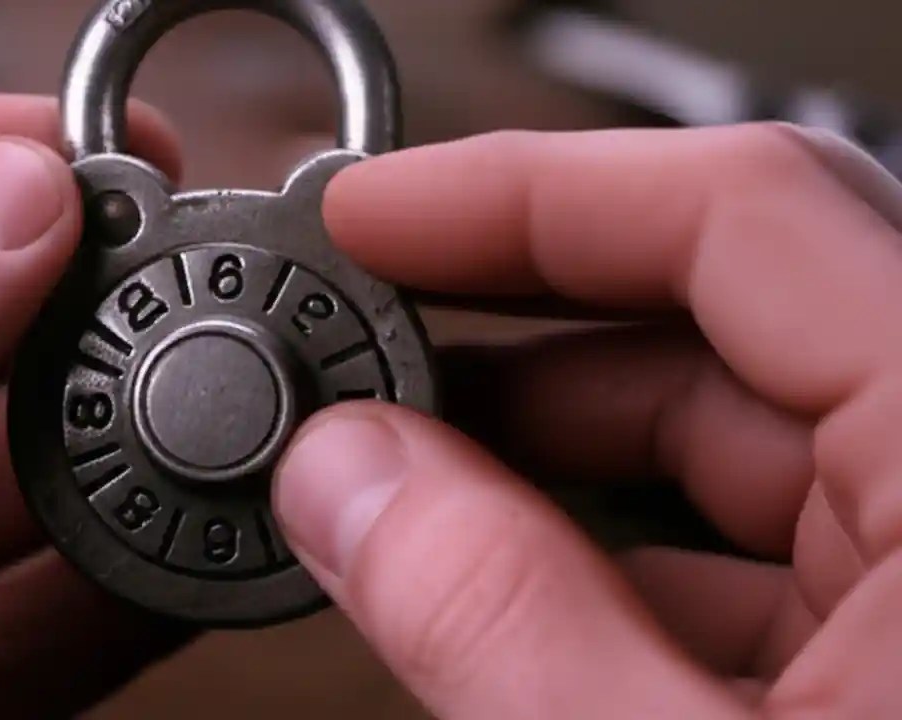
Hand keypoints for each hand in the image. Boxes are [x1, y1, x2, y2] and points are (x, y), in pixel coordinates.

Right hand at [273, 124, 901, 717]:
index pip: (747, 211)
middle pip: (727, 318)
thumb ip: (505, 617)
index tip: (375, 217)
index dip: (525, 194)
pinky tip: (512, 583)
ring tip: (407, 470)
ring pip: (741, 437)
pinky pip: (766, 549)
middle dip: (515, 324)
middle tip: (365, 341)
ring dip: (552, 444)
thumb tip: (346, 479)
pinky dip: (620, 551)